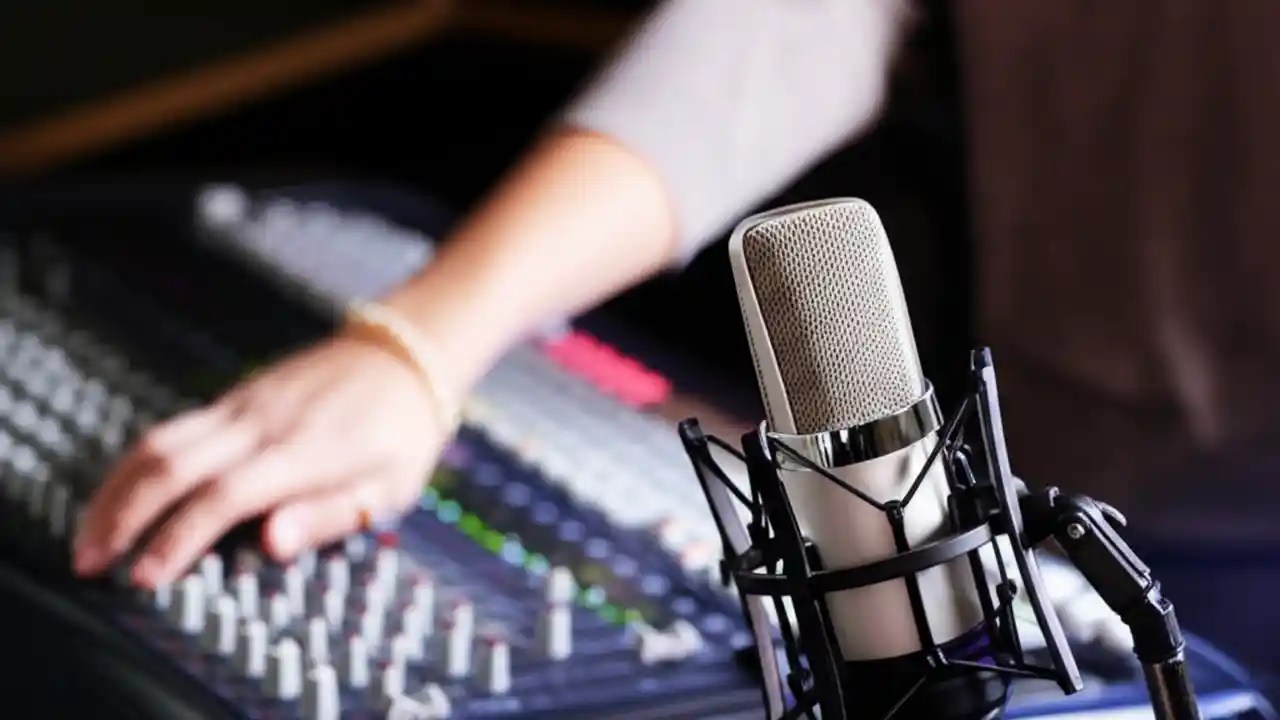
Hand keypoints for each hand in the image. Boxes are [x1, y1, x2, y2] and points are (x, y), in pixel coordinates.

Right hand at [72, 334, 450, 586]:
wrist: (405, 357)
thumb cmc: (402, 433)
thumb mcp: (389, 488)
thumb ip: (328, 516)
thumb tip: (271, 546)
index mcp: (304, 453)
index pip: (223, 496)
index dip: (177, 539)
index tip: (143, 579)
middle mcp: (263, 424)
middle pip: (171, 463)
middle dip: (120, 516)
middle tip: (88, 562)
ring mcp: (244, 405)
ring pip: (160, 440)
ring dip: (116, 487)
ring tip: (89, 535)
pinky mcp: (237, 397)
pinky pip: (174, 428)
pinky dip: (137, 463)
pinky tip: (122, 494)